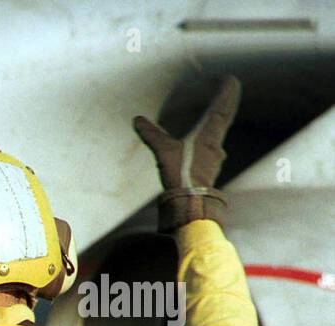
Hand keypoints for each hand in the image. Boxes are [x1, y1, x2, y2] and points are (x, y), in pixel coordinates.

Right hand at [133, 76, 239, 230]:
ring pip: (219, 135)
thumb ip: (152, 135)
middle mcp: (216, 144)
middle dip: (226, 105)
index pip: (222, 109)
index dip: (227, 94)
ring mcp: (215, 158)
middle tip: (230, 93)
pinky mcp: (209, 170)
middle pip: (224, 119)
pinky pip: (211, 150)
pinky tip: (202, 148)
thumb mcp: (163, 152)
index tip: (232, 80)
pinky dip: (209, 142)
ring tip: (213, 119)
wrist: (191, 202)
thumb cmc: (181, 173)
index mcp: (209, 136)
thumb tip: (138, 120)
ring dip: (217, 124)